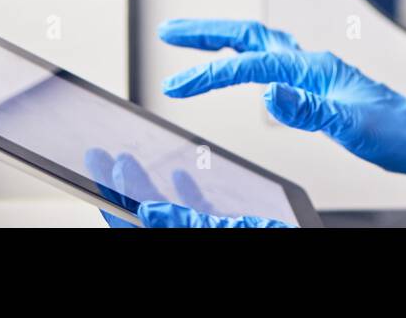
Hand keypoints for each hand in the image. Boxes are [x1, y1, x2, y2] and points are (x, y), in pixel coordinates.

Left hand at [83, 147, 291, 227]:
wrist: (306, 249)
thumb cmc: (270, 241)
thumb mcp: (227, 232)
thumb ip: (185, 223)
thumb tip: (148, 211)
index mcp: (180, 241)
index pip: (133, 223)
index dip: (114, 194)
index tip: (101, 164)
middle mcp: (184, 238)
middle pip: (142, 213)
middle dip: (120, 183)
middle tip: (99, 155)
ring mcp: (201, 235)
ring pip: (165, 210)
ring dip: (148, 184)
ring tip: (130, 160)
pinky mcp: (222, 231)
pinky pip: (195, 214)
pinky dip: (187, 193)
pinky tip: (181, 174)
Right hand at [159, 19, 405, 204]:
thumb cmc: (396, 131)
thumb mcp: (350, 124)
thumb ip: (306, 108)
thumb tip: (267, 92)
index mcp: (314, 68)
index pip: (251, 66)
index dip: (211, 74)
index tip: (178, 85)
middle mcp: (311, 63)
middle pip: (248, 36)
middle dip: (205, 33)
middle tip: (168, 32)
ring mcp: (313, 72)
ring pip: (258, 44)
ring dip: (222, 39)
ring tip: (189, 39)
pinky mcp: (317, 86)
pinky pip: (270, 61)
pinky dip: (245, 56)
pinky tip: (238, 66)